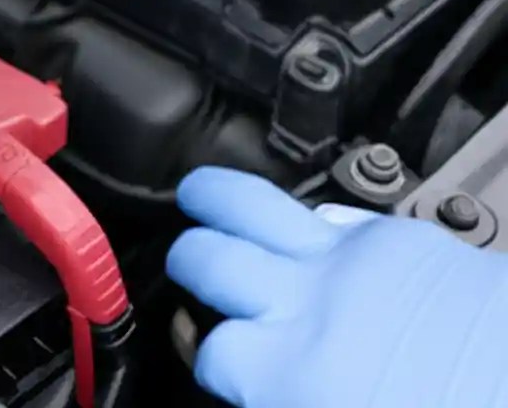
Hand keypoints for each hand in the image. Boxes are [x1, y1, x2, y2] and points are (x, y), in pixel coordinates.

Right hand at [168, 167, 507, 406]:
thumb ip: (281, 392)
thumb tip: (254, 381)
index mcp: (288, 370)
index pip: (206, 348)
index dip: (202, 349)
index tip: (208, 350)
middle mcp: (306, 303)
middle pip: (206, 259)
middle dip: (188, 258)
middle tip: (185, 258)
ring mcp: (349, 259)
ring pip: (251, 205)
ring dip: (214, 197)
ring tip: (197, 192)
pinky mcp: (395, 235)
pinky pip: (327, 212)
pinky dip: (302, 217)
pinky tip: (299, 224)